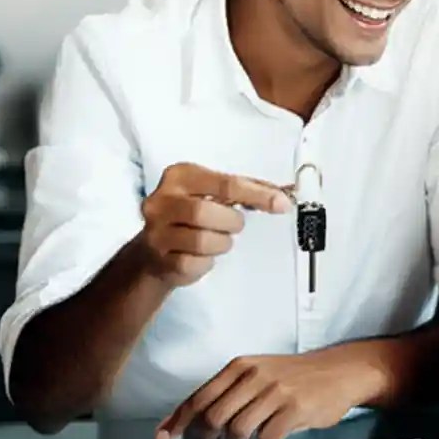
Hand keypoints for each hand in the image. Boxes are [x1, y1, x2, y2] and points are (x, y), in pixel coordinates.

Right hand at [136, 163, 293, 287]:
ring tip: (216, 239)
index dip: (256, 195)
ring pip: (201, 240)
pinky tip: (200, 255)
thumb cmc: (192, 217)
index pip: (224, 183)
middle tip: (233, 225)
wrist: (155, 252)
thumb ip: (247, 190)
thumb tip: (283, 196)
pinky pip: (193, 263)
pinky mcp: (159, 259)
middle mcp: (161, 201)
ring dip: (220, 243)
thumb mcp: (215, 194)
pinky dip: (206, 261)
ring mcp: (156, 231)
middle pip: (206, 212)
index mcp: (179, 176)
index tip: (281, 203)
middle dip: (230, 222)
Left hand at [155, 348, 385, 438]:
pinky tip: (274, 434)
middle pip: (214, 417)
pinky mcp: (295, 408)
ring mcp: (276, 391)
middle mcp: (256, 375)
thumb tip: (192, 418)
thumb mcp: (259, 372)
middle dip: (209, 438)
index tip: (164, 436)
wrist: (340, 371)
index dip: (179, 420)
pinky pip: (267, 437)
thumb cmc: (296, 375)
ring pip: (238, 430)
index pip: (200, 396)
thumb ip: (229, 391)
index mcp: (242, 366)